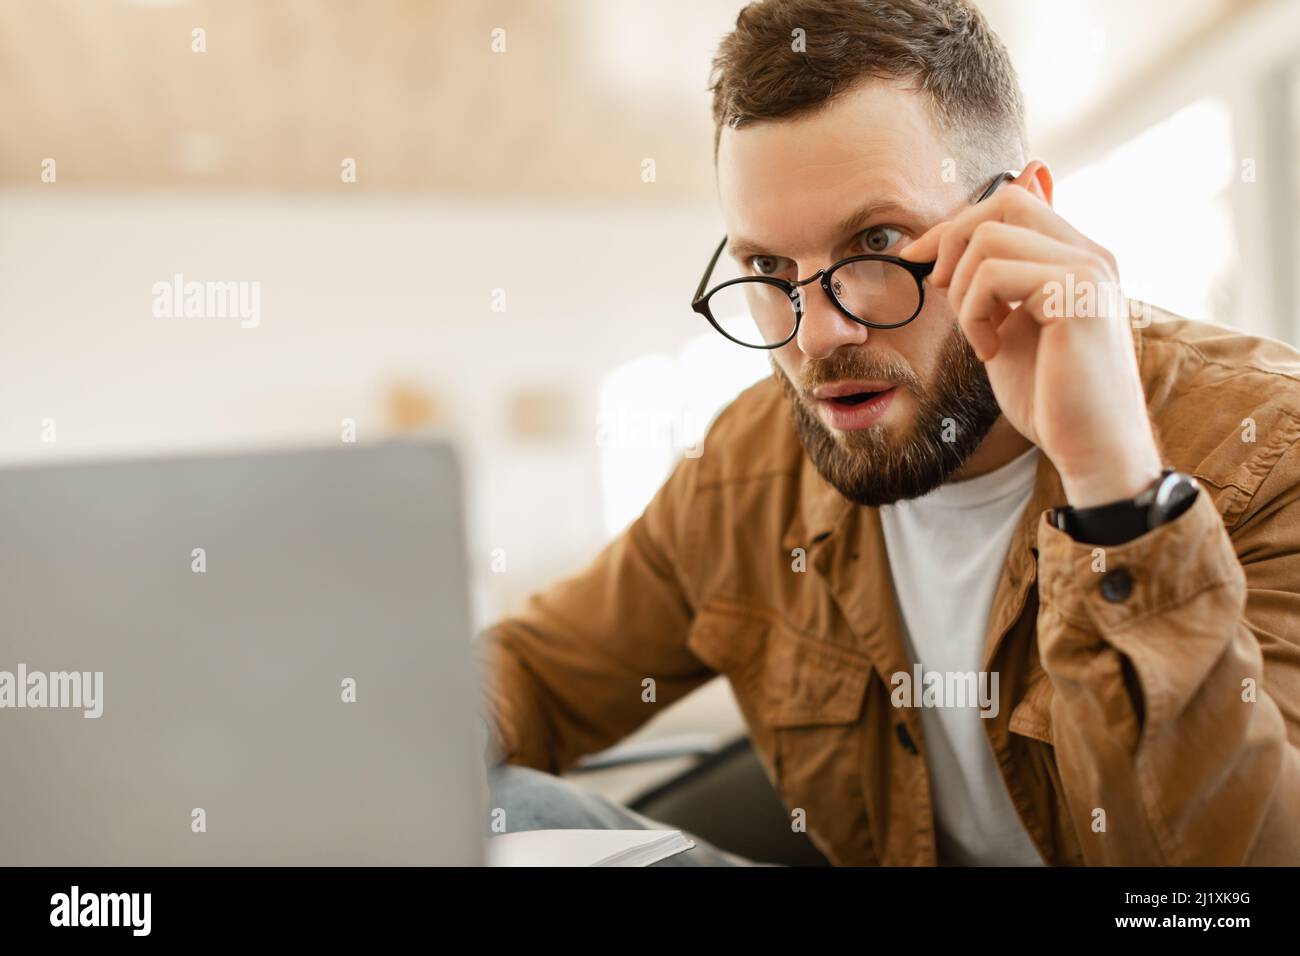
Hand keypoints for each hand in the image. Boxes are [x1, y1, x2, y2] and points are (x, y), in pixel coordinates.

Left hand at [900, 168, 1161, 507]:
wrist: (1090, 447)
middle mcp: (1089, 254)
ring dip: (962, 290)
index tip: (918, 260)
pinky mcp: (1076, 294)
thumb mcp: (1011, 327)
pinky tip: (989, 350)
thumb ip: (996, 282)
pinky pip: (994, 274)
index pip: (1013, 201)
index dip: (956, 226)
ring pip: (990, 238)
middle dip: (952, 239)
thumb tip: (972, 237)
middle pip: (1004, 200)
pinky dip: (974, 313)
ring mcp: (1087, 270)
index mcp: (1077, 257)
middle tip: (940, 290)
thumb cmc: (1050, 396)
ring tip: (978, 335)